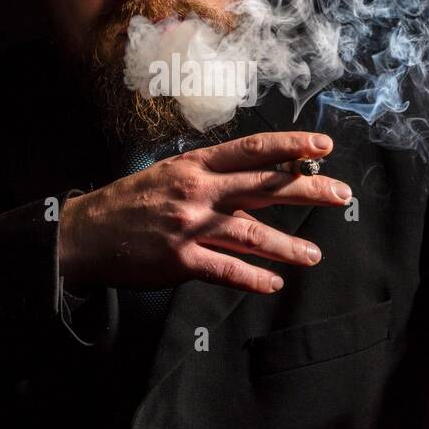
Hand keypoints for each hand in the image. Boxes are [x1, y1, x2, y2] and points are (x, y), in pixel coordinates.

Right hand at [58, 131, 352, 296]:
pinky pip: (226, 269)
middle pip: (263, 187)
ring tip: (313, 255)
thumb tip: (256, 176)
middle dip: (308, 189)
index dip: (292, 146)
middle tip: (342, 194)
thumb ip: (211, 175)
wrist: (86, 234)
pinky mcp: (180, 260)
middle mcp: (197, 190)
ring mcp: (189, 226)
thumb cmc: (132, 202)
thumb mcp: (170, 173)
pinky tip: (274, 283)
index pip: (253, 149)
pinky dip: (253, 278)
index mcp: (196, 164)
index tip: (324, 146)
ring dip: (287, 245)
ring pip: (250, 233)